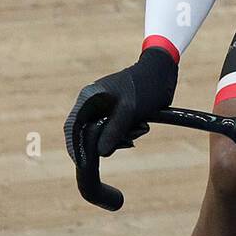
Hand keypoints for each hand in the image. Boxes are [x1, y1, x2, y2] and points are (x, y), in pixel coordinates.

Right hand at [64, 47, 177, 163]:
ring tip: (141, 128)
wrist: (162, 71)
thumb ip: (114, 130)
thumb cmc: (144, 86)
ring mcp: (104, 108)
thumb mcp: (129, 110)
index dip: (76, 147)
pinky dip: (127, 133)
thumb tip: (100, 152)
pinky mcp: (116, 113)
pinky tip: (142, 127)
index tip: (83, 164)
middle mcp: (92, 104)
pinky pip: (116, 131)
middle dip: (108, 142)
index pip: (73, 127)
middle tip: (129, 141)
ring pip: (104, 134)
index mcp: (89, 98)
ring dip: (122, 137)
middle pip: (88, 134)